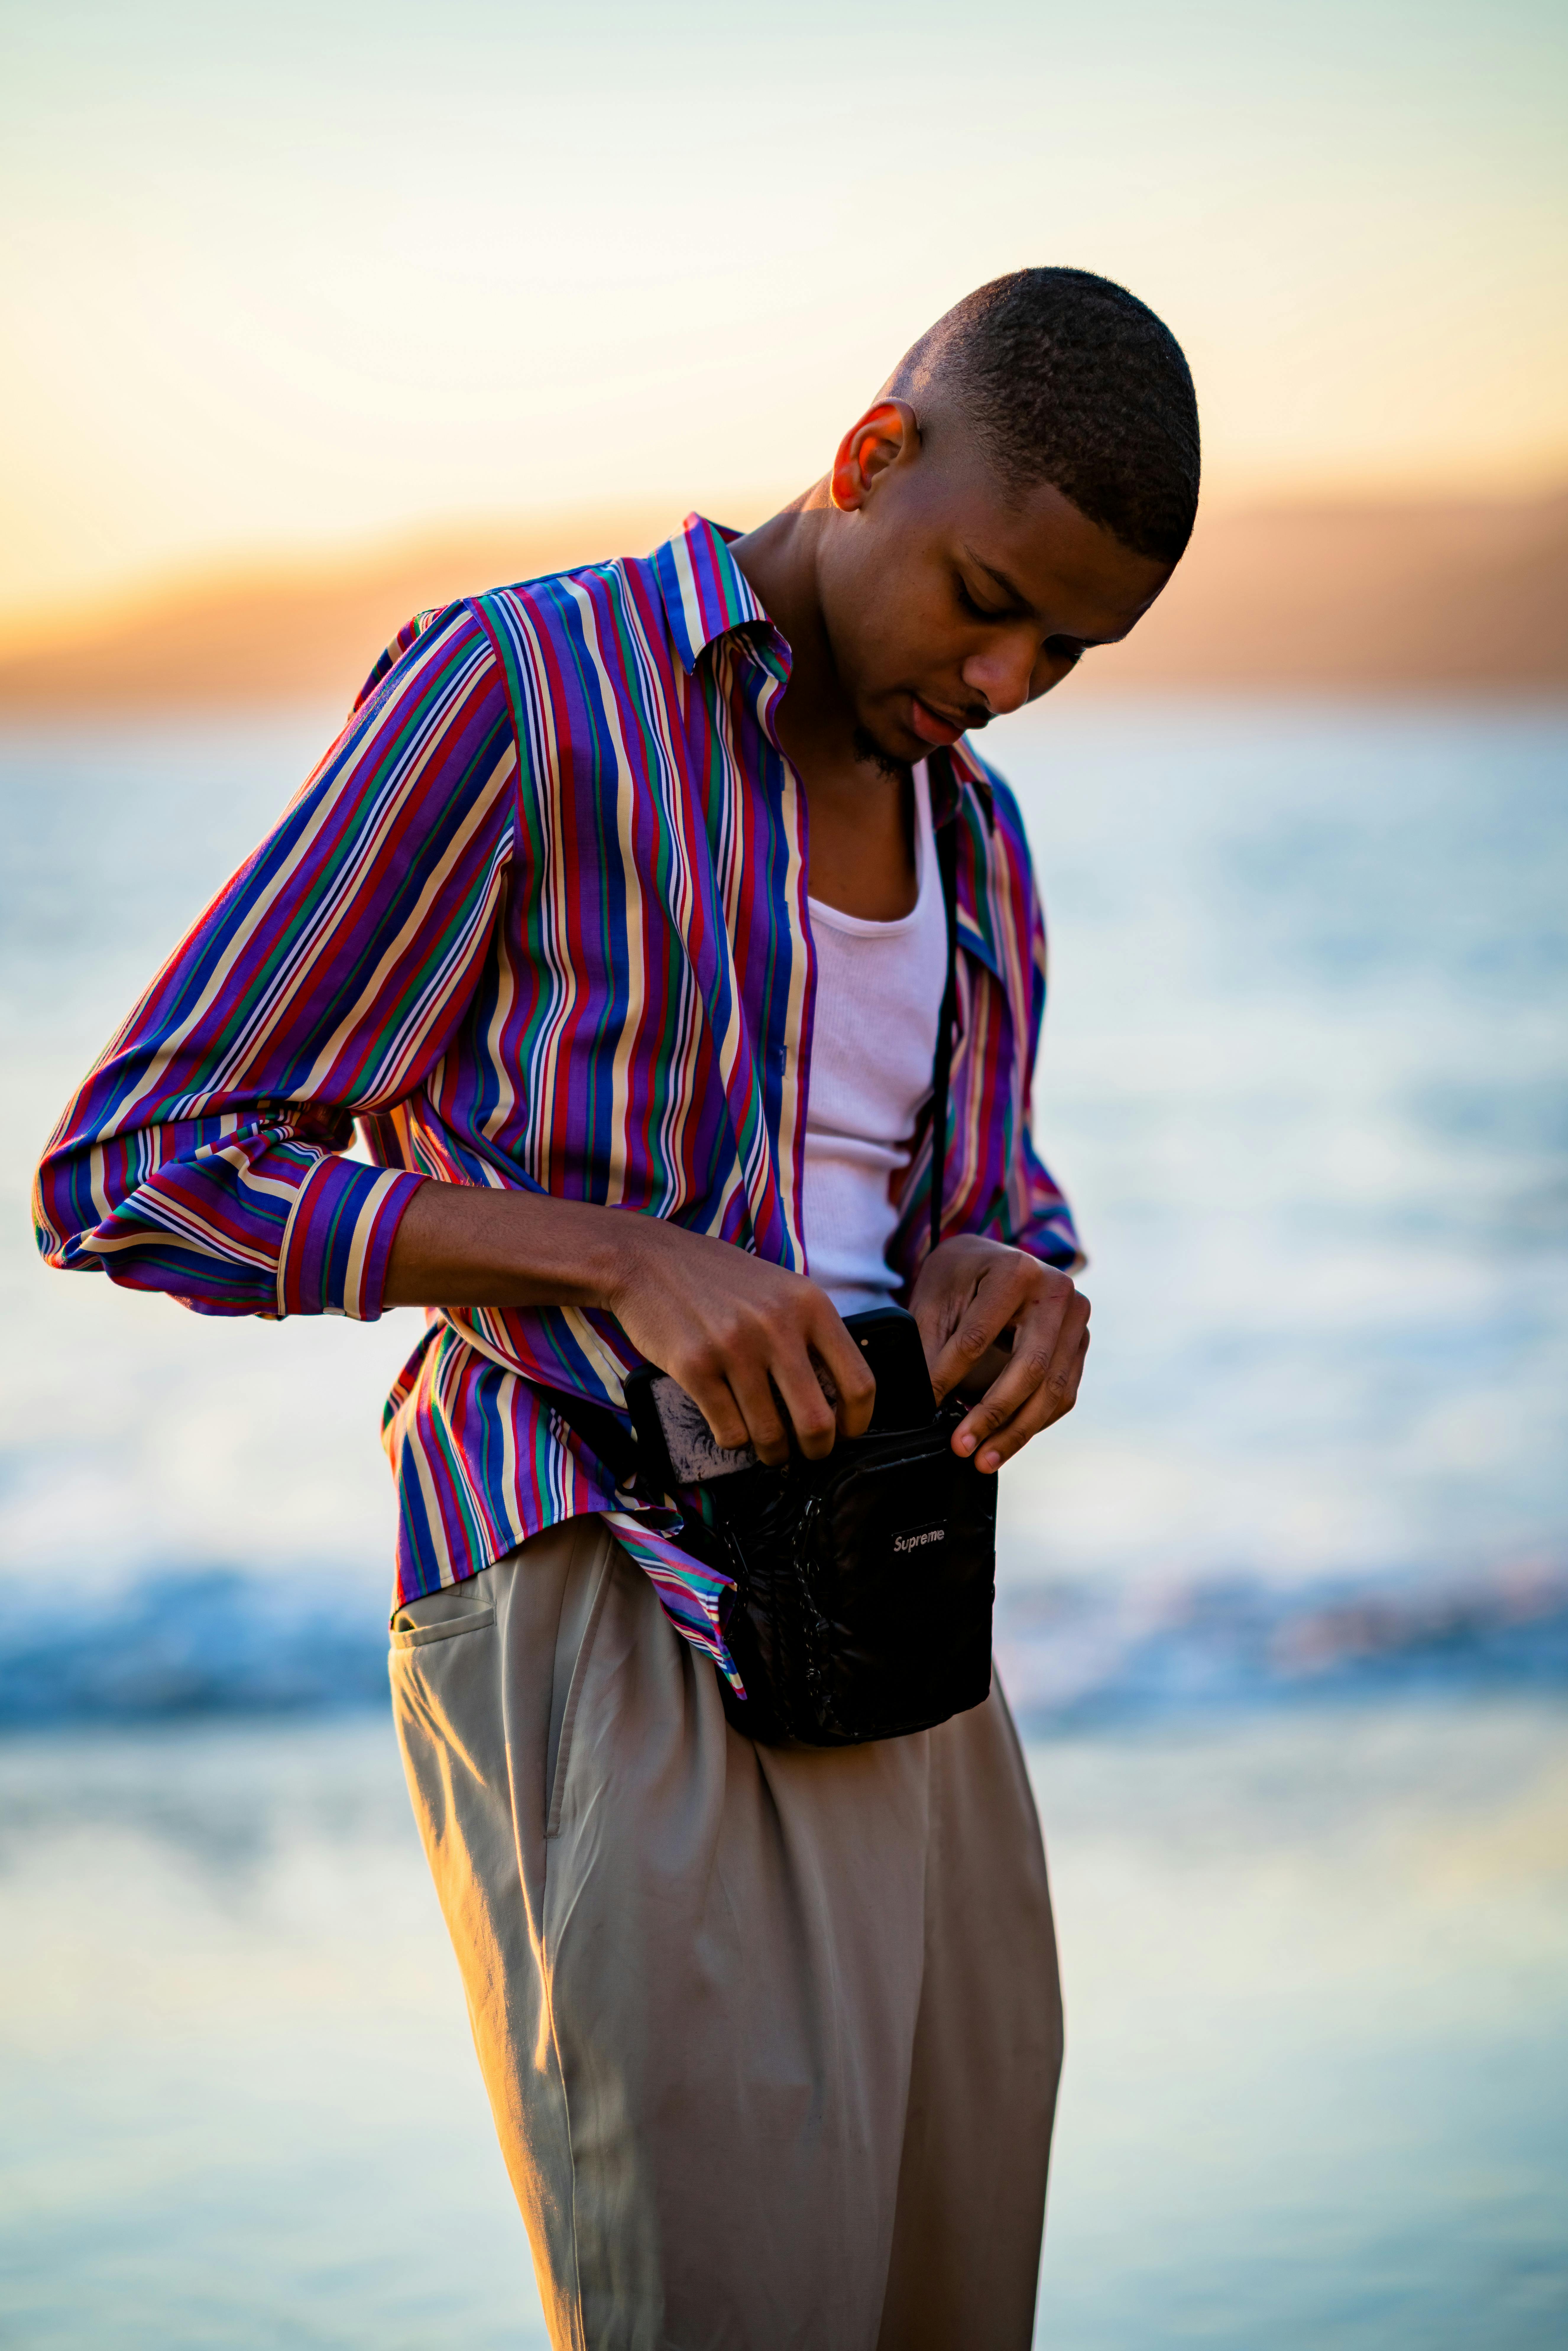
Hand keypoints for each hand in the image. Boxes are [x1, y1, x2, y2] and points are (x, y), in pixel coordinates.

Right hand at [603, 1219, 873, 1467]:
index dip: (858, 1422)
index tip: (846, 1434)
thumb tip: (836, 1392)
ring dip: (771, 1452)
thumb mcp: (780, 1288)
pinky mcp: (695, 1367)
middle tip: (806, 1452)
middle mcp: (777, 1325)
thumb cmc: (718, 1279)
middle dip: (815, 1450)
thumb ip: (810, 1330)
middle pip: (817, 1421)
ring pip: (769, 1434)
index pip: (859, 1382)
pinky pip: (729, 1431)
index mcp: (809, 1305)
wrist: (648, 1259)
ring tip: (767, 1446)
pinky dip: (734, 1439)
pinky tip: (731, 1426)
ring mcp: (734, 1348)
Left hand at [908, 1234, 1089, 1473]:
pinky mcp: (1080, 1344)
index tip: (927, 1407)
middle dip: (993, 1414)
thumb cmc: (959, 1277)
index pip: (978, 1338)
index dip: (948, 1377)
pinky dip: (1035, 1423)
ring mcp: (1077, 1319)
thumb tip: (926, 1401)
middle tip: (961, 1447)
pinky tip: (1006, 1442)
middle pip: (1030, 1368)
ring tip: (983, 1459)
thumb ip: (931, 1345)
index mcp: (1016, 1270)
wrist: (990, 1259)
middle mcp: (1057, 1292)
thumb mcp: (935, 1298)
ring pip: (1053, 1389)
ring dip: (1017, 1432)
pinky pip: (1064, 1394)